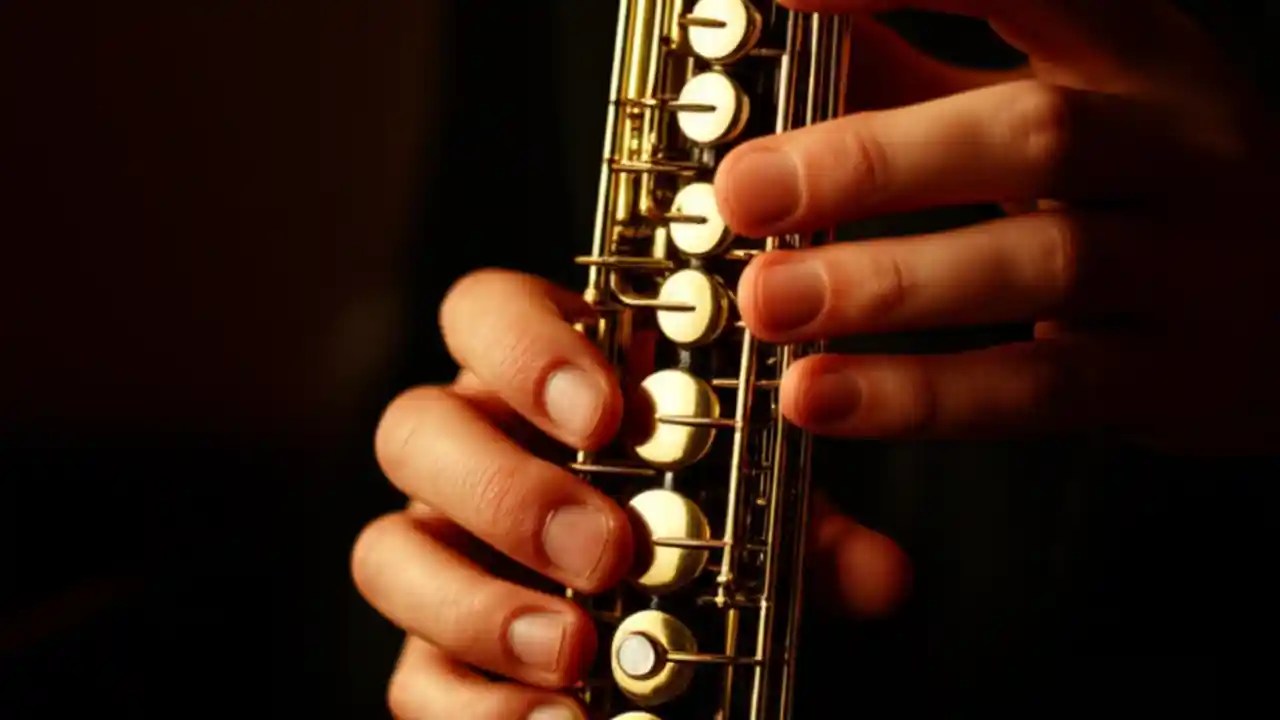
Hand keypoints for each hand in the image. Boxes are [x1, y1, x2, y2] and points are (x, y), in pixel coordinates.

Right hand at [351, 270, 909, 718]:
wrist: (669, 631)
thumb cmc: (701, 529)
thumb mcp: (762, 518)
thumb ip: (811, 535)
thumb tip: (879, 576)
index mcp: (542, 382)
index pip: (485, 314)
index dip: (526, 349)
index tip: (609, 409)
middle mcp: (474, 455)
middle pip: (415, 431)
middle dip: (510, 491)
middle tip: (610, 550)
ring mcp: (442, 553)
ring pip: (388, 553)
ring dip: (480, 604)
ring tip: (574, 650)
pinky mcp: (433, 652)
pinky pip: (412, 678)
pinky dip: (477, 708)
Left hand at [719, 0, 1278, 452]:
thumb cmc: (1154, 181)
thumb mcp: (1063, 98)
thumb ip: (925, 77)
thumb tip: (795, 36)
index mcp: (1135, 54)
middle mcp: (1172, 146)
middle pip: (1033, 136)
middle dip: (875, 164)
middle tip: (748, 191)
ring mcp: (1185, 265)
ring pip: (1040, 267)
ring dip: (887, 288)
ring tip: (771, 302)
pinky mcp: (1167, 375)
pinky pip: (1040, 388)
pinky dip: (924, 397)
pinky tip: (826, 394)